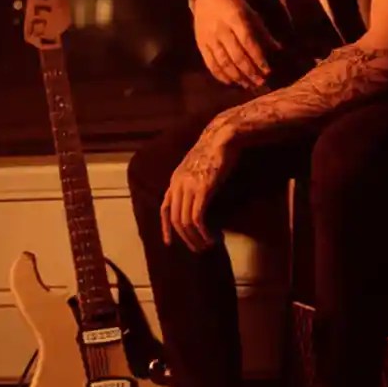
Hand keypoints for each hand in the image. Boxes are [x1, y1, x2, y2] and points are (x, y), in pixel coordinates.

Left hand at [161, 122, 237, 251]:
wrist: (222, 137)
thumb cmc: (215, 151)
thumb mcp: (198, 168)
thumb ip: (193, 182)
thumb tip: (197, 199)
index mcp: (175, 180)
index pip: (165, 208)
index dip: (165, 227)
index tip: (168, 243)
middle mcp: (178, 185)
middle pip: (175, 219)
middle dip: (185, 238)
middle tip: (197, 249)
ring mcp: (189, 187)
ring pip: (185, 222)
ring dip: (195, 238)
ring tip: (207, 246)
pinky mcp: (202, 190)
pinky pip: (197, 217)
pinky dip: (203, 232)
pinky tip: (212, 237)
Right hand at [193, 0, 280, 89]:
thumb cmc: (233, 4)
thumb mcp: (250, 12)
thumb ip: (262, 32)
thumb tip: (278, 49)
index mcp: (235, 18)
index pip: (248, 42)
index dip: (258, 58)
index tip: (268, 70)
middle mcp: (221, 29)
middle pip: (236, 55)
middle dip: (250, 71)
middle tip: (260, 83)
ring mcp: (209, 38)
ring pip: (223, 62)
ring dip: (237, 77)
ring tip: (248, 85)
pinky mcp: (200, 45)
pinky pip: (210, 64)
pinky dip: (221, 75)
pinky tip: (231, 82)